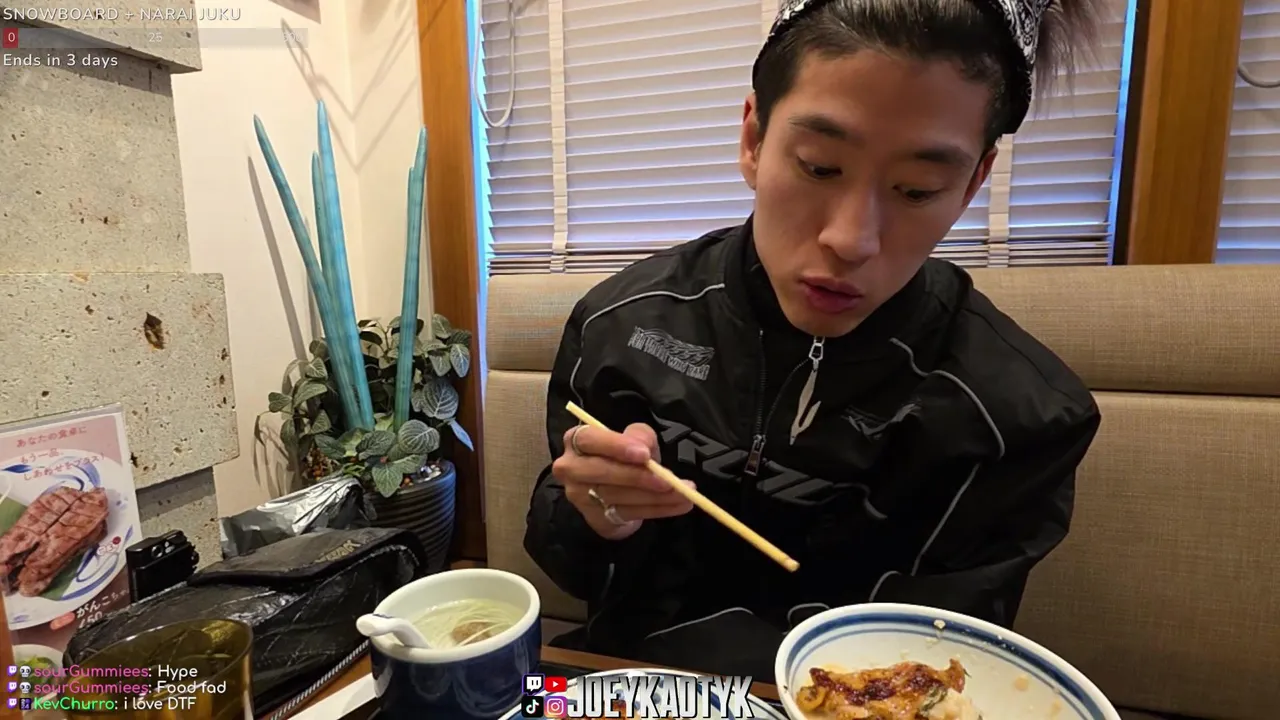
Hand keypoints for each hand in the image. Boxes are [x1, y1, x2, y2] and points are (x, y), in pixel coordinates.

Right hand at [553, 422, 694, 539]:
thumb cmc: (622, 457)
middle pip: (601, 471)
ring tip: (685, 493)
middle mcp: (571, 468)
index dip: (617, 446)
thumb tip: (643, 447)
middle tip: (668, 480)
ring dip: (655, 496)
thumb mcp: (633, 439)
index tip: (644, 454)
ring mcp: (579, 496)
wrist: (613, 490)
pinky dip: (658, 510)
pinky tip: (679, 505)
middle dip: (638, 477)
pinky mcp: (594, 517)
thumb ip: (639, 436)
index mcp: (577, 440)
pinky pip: (628, 513)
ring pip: (618, 496)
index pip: (590, 440)